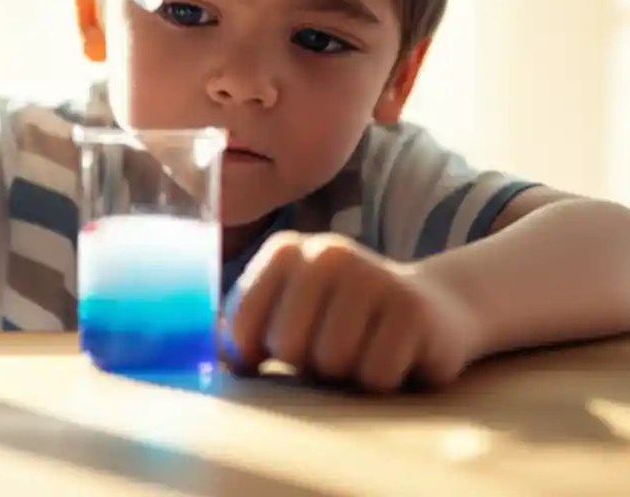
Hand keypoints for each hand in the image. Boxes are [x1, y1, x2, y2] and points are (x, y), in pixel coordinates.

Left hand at [223, 232, 478, 392]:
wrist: (432, 307)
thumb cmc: (341, 321)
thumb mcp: (287, 313)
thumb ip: (240, 329)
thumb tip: (198, 351)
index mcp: (286, 249)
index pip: (243, 320)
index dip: (250, 353)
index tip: (267, 354)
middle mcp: (329, 252)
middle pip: (287, 344)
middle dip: (304, 363)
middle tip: (327, 349)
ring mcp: (374, 276)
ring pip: (333, 361)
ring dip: (345, 373)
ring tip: (361, 350)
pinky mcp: (413, 308)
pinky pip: (376, 374)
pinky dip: (381, 379)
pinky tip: (394, 353)